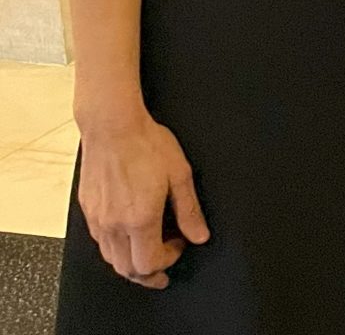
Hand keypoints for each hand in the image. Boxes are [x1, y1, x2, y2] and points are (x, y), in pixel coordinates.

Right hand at [75, 105, 209, 287]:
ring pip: (110, 259)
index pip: (149, 263)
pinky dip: (116, 246)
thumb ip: (190, 211)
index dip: (168, 261)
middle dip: (148, 273)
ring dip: (130, 262)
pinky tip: (129, 233)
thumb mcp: (180, 175)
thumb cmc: (147, 144)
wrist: (112, 126)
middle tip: (164, 265)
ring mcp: (97, 219)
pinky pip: (100, 241)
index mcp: (139, 219)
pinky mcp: (88, 210)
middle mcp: (114, 224)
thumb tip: (200, 235)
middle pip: (126, 269)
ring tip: (148, 251)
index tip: (180, 245)